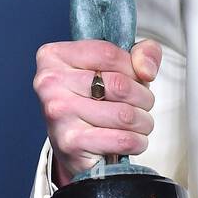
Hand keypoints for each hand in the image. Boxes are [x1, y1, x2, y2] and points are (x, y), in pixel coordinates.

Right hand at [32, 39, 161, 187]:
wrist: (75, 145)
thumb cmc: (97, 98)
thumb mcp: (119, 65)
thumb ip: (143, 53)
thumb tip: (146, 71)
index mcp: (55, 56)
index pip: (109, 54)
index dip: (134, 68)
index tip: (138, 79)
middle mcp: (50, 84)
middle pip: (119, 85)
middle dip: (144, 98)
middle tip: (143, 105)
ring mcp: (58, 115)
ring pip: (125, 115)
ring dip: (143, 122)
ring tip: (138, 123)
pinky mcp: (70, 144)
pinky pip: (122, 140)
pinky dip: (137, 142)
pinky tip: (132, 140)